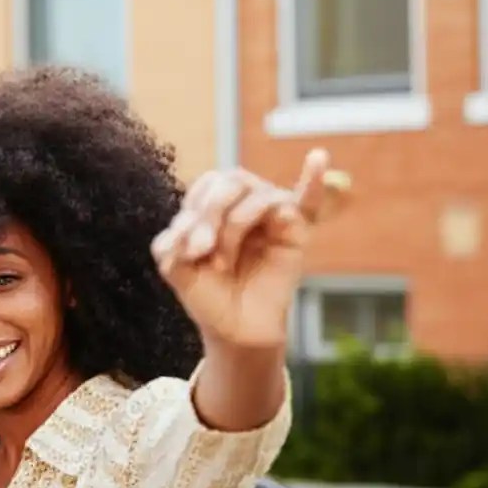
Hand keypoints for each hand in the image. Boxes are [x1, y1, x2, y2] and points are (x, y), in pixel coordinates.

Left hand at [150, 149, 342, 354]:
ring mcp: (272, 214)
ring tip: (223, 264)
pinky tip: (316, 158)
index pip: (207, 184)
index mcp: (216, 203)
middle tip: (200, 251)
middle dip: (211, 213)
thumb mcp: (176, 267)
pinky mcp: (296, 231)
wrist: (233, 329)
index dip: (195, 211)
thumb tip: (191, 233)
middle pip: (232, 180)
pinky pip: (309, 201)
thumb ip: (171, 242)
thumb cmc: (207, 294)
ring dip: (233, 229)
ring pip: (257, 195)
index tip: (187, 252)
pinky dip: (314, 179)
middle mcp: (245, 202)